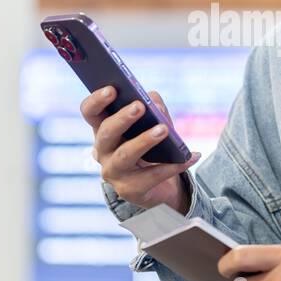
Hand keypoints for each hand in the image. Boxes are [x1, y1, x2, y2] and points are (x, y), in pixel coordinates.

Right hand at [82, 86, 199, 212]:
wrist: (158, 187)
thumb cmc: (152, 147)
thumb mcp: (153, 124)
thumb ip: (154, 108)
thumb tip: (155, 104)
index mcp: (103, 130)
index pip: (90, 112)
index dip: (97, 100)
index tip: (112, 89)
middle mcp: (102, 151)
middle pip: (106, 132)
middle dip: (122, 118)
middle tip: (140, 106)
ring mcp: (113, 173)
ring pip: (125, 154)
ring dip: (144, 140)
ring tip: (163, 129)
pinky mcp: (129, 191)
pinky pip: (151, 176)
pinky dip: (173, 166)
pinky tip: (190, 156)